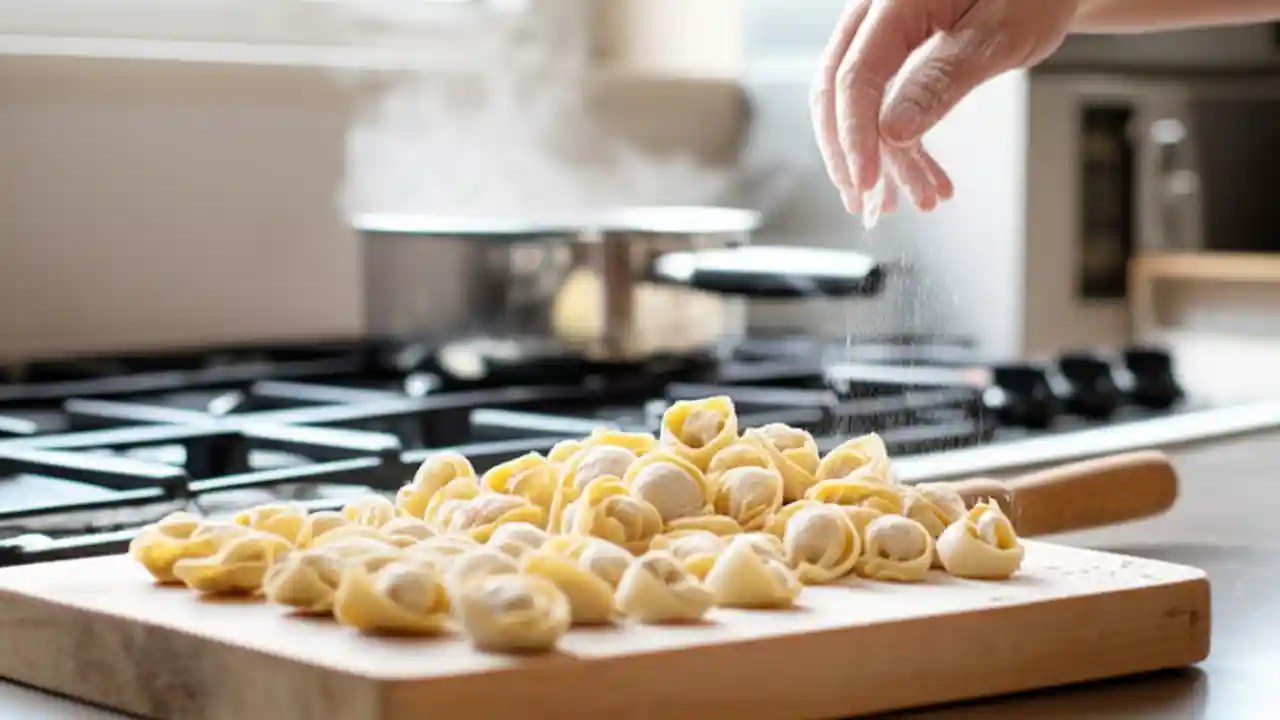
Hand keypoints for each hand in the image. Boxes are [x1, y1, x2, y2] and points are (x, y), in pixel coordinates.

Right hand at [812, 0, 1078, 214]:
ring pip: (857, 101)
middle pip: (837, 91)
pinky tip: (922, 173)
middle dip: (852, 154)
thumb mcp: (997, 38)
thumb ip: (941, 81)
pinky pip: (882, 98)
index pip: (855, 76)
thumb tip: (892, 132)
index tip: (867, 183)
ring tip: (907, 200)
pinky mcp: (894, 47)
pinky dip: (899, 140)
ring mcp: (881, 29)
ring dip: (878, 155)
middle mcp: (876, 11)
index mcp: (895, 0)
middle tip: (871, 203)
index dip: (855, 136)